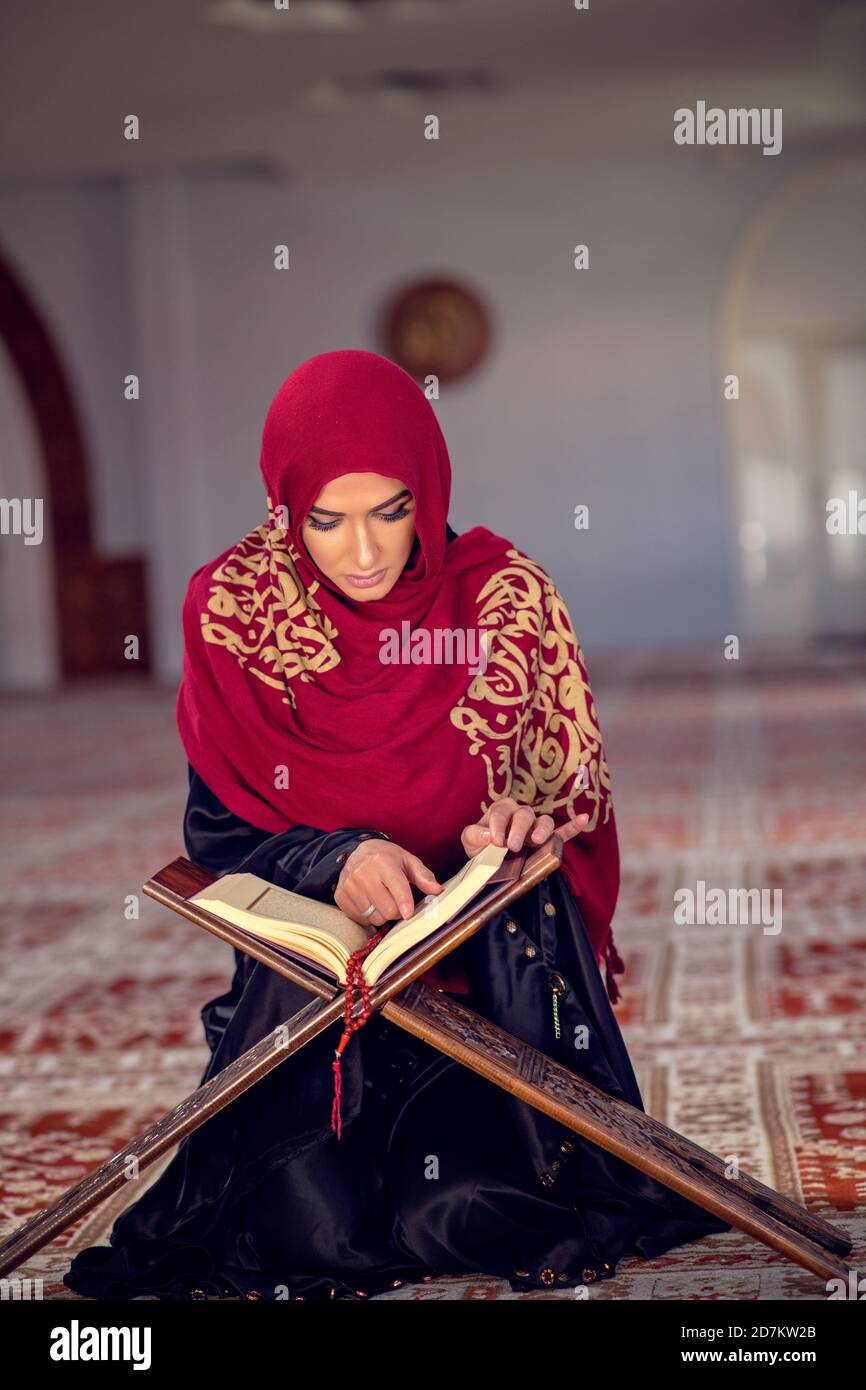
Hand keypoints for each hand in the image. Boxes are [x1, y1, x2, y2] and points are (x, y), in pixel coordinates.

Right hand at [334, 839, 442, 927]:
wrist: (356, 852)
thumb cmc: (386, 858)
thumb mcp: (407, 861)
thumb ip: (423, 876)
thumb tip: (437, 890)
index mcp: (382, 862)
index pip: (397, 889)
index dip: (405, 904)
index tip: (409, 914)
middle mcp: (363, 873)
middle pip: (387, 910)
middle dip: (397, 911)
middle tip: (398, 902)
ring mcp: (349, 886)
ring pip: (374, 917)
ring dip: (383, 914)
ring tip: (383, 900)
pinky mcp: (340, 896)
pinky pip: (361, 919)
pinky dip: (368, 916)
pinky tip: (370, 902)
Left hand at [460, 796, 589, 857]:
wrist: (490, 860)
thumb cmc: (481, 845)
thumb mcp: (469, 840)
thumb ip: (473, 835)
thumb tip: (486, 836)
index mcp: (501, 810)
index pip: (501, 812)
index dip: (498, 825)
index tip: (495, 841)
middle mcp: (521, 814)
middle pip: (524, 815)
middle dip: (518, 830)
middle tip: (512, 847)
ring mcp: (536, 826)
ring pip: (544, 821)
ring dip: (542, 829)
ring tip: (537, 841)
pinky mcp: (548, 840)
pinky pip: (562, 832)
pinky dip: (573, 826)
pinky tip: (583, 819)